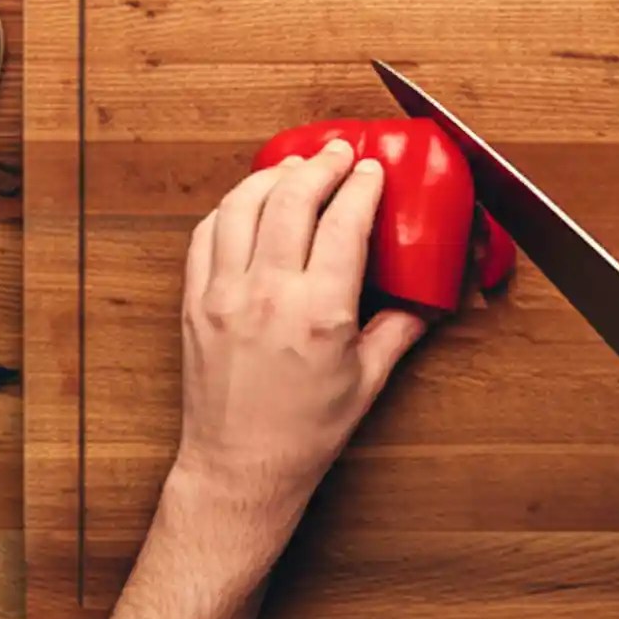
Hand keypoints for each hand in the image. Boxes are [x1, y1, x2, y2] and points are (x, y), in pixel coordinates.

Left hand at [176, 138, 424, 514]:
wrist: (242, 465)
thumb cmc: (305, 432)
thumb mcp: (369, 380)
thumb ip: (398, 330)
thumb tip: (424, 300)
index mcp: (320, 313)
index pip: (343, 223)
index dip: (361, 185)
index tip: (371, 169)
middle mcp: (269, 295)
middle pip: (291, 199)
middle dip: (319, 165)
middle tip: (337, 152)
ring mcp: (224, 295)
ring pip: (242, 206)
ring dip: (271, 176)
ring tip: (294, 167)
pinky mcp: (195, 302)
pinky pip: (207, 234)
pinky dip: (230, 207)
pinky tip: (249, 203)